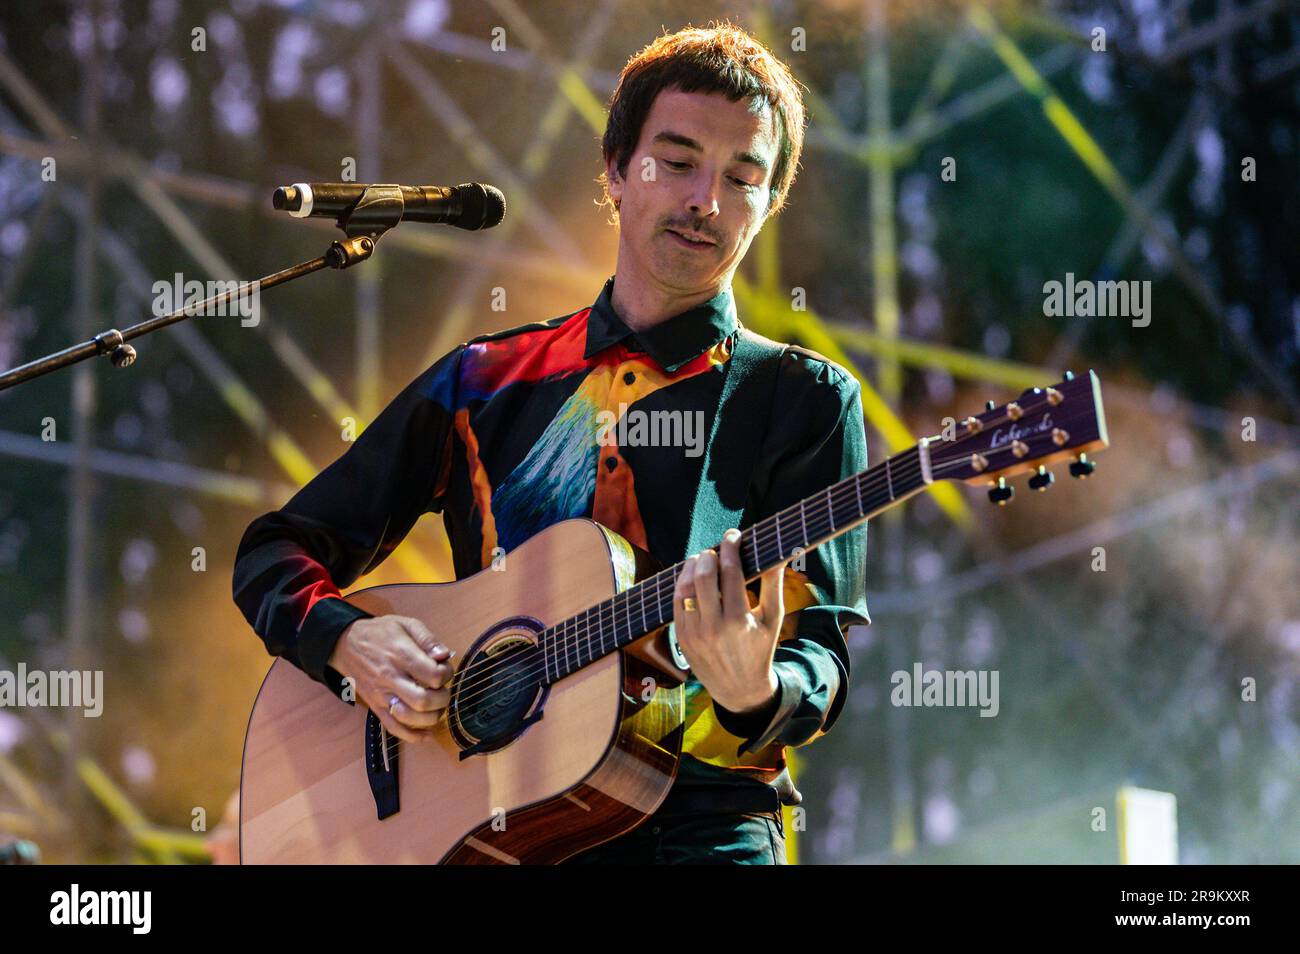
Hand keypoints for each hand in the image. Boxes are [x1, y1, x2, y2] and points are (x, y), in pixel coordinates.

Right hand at [328, 615, 453, 743]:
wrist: (345, 644)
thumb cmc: (379, 633)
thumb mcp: (406, 623)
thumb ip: (428, 639)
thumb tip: (444, 655)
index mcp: (400, 655)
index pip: (432, 675)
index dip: (446, 674)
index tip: (444, 669)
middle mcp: (390, 678)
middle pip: (423, 701)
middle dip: (442, 698)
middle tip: (443, 689)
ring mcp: (382, 695)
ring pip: (410, 718)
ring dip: (432, 716)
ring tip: (437, 706)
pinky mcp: (376, 707)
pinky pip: (394, 728)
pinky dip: (413, 736)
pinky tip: (427, 734)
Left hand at [673, 528, 783, 713]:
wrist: (740, 689)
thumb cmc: (760, 649)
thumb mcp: (773, 618)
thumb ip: (773, 584)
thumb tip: (779, 552)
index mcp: (739, 620)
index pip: (730, 571)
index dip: (731, 547)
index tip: (734, 535)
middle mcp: (713, 626)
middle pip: (703, 575)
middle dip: (709, 554)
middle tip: (717, 548)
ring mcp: (693, 633)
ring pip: (684, 587)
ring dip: (692, 566)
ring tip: (703, 559)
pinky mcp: (681, 638)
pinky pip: (676, 603)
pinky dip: (682, 585)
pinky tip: (692, 577)